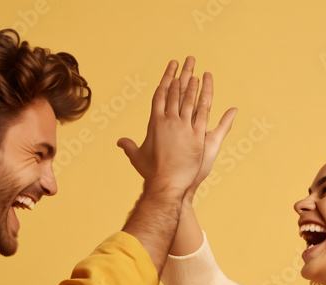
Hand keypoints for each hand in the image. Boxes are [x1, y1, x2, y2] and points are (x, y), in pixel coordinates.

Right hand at [117, 56, 211, 194]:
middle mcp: (168, 121)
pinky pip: (202, 112)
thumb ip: (130, 147)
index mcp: (155, 123)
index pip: (160, 95)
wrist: (166, 184)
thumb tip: (120, 142)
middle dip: (182, 74)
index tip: (171, 68)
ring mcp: (183, 127)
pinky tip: (206, 87)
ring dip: (193, 82)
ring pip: (189, 99)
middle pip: (176, 92)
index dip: (167, 79)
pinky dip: (204, 98)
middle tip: (188, 60)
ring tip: (197, 70)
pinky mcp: (196, 135)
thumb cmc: (151, 173)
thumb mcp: (138, 158)